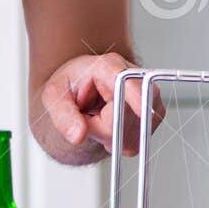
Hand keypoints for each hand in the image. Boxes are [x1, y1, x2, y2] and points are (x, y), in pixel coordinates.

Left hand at [41, 53, 166, 155]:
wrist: (80, 90)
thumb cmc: (70, 87)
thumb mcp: (54, 97)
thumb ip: (63, 116)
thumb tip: (78, 135)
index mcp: (107, 66)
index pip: (127, 80)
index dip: (136, 94)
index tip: (140, 111)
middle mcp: (131, 76)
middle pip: (134, 111)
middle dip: (111, 128)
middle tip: (91, 124)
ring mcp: (146, 93)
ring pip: (140, 127)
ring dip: (118, 137)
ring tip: (99, 123)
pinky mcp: (154, 110)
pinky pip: (143, 136)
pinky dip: (126, 140)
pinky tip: (112, 128)